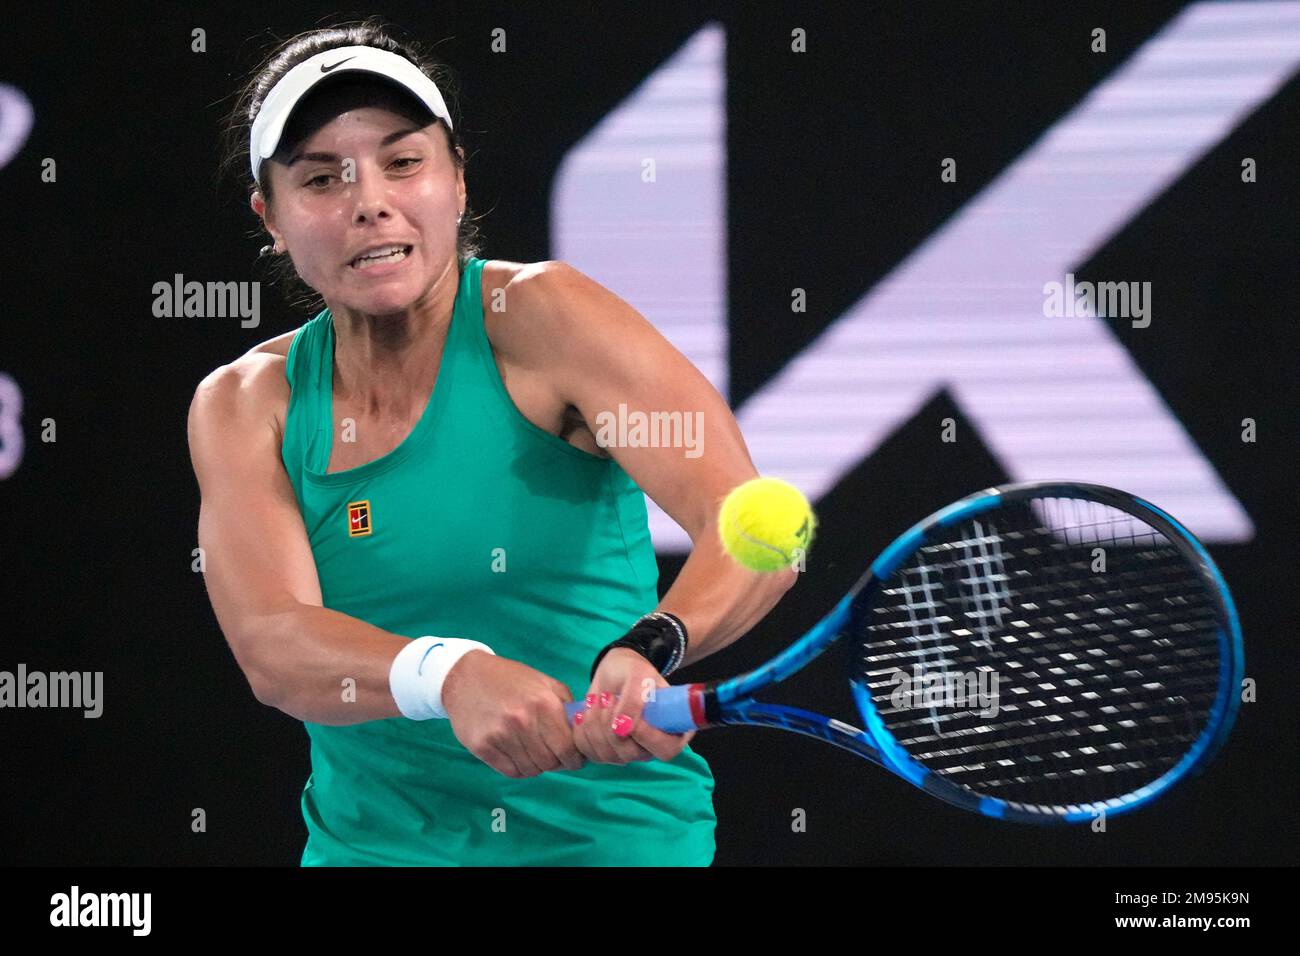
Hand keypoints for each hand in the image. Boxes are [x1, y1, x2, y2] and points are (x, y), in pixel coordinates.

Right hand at [442, 650, 585, 777]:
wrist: (466, 677)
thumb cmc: (511, 680)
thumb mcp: (545, 683)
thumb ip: (566, 707)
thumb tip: (582, 734)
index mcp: (543, 704)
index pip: (567, 748)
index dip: (574, 759)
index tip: (574, 760)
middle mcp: (523, 721)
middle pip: (550, 763)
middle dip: (556, 763)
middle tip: (553, 756)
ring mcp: (500, 735)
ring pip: (531, 770)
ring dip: (536, 766)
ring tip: (534, 752)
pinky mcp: (482, 747)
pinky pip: (510, 772)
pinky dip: (518, 768)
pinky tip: (518, 755)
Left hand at [573, 648, 696, 764]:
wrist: (613, 672)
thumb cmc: (633, 671)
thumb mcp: (638, 675)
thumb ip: (635, 700)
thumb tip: (622, 730)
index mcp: (672, 729)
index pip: (666, 749)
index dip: (647, 737)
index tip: (629, 715)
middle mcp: (651, 746)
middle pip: (631, 754)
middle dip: (612, 725)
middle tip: (607, 697)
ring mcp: (628, 752)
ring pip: (607, 755)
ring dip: (595, 725)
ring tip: (597, 700)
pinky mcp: (606, 751)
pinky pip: (589, 753)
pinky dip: (582, 732)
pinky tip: (584, 713)